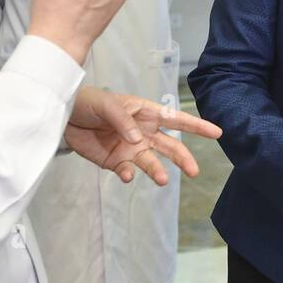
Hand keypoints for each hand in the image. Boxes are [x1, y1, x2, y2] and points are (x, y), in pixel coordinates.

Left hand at [64, 86, 221, 185]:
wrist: (65, 117)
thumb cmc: (91, 103)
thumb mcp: (108, 105)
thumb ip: (124, 121)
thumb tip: (138, 139)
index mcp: (147, 114)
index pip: (177, 119)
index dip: (197, 126)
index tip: (217, 133)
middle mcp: (145, 133)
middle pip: (171, 146)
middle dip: (184, 158)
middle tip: (194, 170)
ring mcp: (132, 149)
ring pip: (152, 162)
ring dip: (158, 171)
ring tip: (163, 179)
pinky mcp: (116, 162)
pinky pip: (127, 171)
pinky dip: (128, 174)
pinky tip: (126, 174)